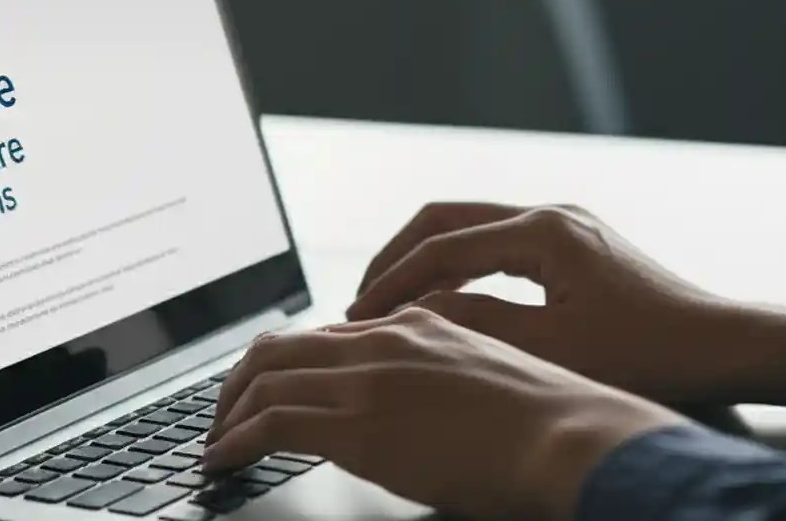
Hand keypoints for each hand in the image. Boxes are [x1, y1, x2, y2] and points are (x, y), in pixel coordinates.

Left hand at [203, 308, 681, 519]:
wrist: (570, 437)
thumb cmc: (548, 423)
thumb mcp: (488, 380)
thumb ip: (441, 380)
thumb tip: (414, 409)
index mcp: (416, 326)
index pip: (325, 335)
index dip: (284, 363)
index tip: (266, 390)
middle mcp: (383, 341)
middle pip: (281, 347)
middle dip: (239, 383)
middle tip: (224, 416)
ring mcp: (368, 379)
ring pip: (265, 379)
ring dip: (228, 413)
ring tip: (215, 443)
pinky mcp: (357, 424)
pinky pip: (269, 423)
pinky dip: (233, 441)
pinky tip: (221, 460)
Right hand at [351, 203, 785, 407]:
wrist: (721, 346)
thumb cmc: (650, 351)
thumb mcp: (553, 347)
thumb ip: (477, 321)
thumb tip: (416, 309)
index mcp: (542, 232)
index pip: (441, 247)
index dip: (392, 282)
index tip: (356, 315)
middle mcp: (549, 215)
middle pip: (446, 219)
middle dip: (397, 258)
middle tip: (360, 300)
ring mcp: (563, 226)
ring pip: (469, 230)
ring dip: (426, 263)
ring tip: (391, 303)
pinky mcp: (573, 246)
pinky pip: (497, 247)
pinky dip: (460, 270)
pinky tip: (445, 302)